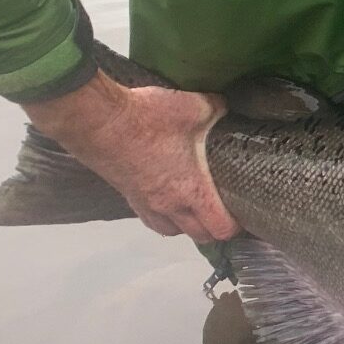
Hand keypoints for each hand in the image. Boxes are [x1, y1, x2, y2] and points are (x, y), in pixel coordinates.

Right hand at [24, 71, 238, 243]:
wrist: (98, 121)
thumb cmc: (148, 117)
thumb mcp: (195, 107)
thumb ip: (219, 111)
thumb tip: (229, 110)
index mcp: (192, 190)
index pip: (220, 229)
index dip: (236, 226)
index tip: (244, 213)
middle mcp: (170, 205)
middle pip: (199, 236)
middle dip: (215, 228)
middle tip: (225, 210)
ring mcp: (146, 204)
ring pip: (173, 230)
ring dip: (188, 225)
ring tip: (197, 208)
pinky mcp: (128, 196)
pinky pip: (152, 219)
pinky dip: (165, 217)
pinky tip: (169, 199)